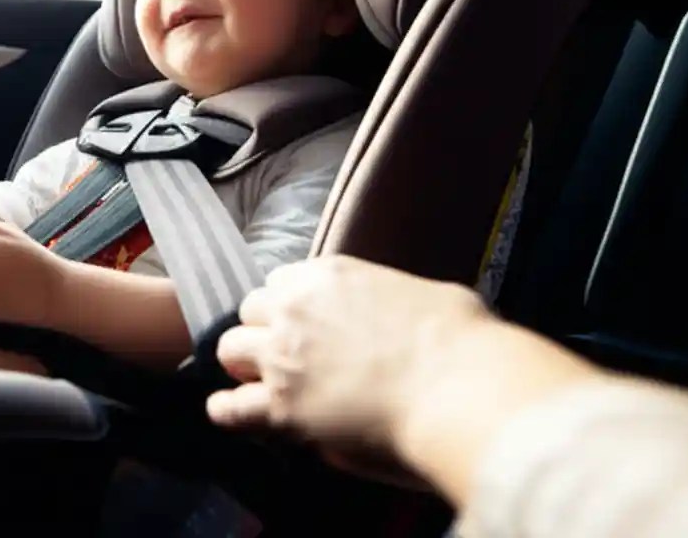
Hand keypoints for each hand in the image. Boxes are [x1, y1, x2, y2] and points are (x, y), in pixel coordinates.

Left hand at [206, 256, 488, 473]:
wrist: (458, 389)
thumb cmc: (460, 341)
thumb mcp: (427, 295)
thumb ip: (394, 301)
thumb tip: (403, 314)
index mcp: (330, 274)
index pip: (283, 281)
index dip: (291, 305)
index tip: (303, 322)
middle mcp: (296, 308)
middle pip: (251, 311)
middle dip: (264, 330)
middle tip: (283, 353)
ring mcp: (283, 358)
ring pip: (230, 350)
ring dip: (244, 364)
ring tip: (259, 382)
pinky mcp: (283, 408)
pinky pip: (231, 408)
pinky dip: (227, 411)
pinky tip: (228, 412)